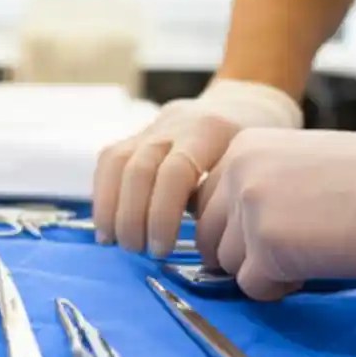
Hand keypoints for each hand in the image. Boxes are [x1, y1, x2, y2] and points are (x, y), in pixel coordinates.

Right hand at [92, 80, 302, 257]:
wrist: (243, 105)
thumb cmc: (253, 149)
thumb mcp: (252, 168)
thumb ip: (225, 198)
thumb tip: (205, 247)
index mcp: (209, 131)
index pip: (174, 172)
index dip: (162, 214)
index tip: (162, 250)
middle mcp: (173, 125)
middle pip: (138, 168)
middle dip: (132, 216)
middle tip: (139, 251)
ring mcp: (150, 128)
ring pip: (115, 162)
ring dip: (109, 207)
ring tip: (115, 242)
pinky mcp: (134, 136)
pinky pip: (108, 162)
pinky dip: (102, 196)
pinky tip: (106, 226)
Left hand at [195, 128, 355, 299]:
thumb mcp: (301, 167)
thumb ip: (258, 189)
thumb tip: (224, 239)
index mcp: (242, 146)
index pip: (205, 205)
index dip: (237, 229)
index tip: (279, 230)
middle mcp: (236, 171)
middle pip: (208, 237)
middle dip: (245, 254)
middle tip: (299, 248)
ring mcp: (249, 207)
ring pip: (228, 266)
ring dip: (264, 271)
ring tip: (316, 250)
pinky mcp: (267, 246)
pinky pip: (252, 288)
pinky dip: (282, 289)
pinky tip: (321, 263)